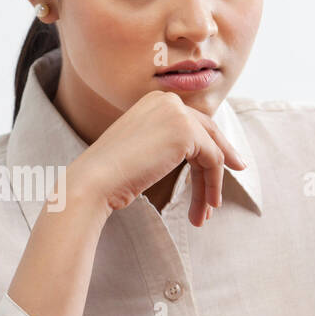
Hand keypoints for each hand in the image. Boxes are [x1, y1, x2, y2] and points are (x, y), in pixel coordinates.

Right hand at [68, 89, 245, 228]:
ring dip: (211, 185)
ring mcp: (178, 114)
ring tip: (206, 214)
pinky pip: (213, 160)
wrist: (94, 180)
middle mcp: (168, 101)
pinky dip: (213, 185)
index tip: (220, 171)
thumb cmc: (110, 174)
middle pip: (207, 134)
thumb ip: (164, 143)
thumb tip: (195, 156)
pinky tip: (207, 206)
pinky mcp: (187, 132)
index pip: (192, 124)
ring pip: (211, 151)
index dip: (209, 148)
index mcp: (154, 102)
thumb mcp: (141, 150)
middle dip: (220, 164)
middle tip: (220, 193)